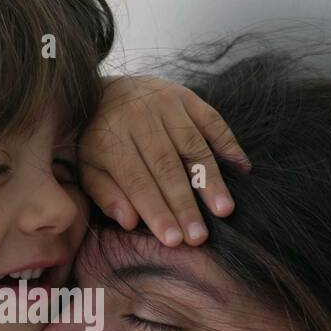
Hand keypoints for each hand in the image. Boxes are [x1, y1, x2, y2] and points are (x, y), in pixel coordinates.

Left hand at [79, 75, 251, 246]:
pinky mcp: (186, 96)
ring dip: (211, 179)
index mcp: (111, 139)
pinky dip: (229, 144)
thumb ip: (104, 194)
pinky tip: (242, 169)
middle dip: (185, 205)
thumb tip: (129, 221)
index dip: (157, 212)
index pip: (137, 182)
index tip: (173, 240)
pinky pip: (213, 121)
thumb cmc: (97, 140)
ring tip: (224, 210)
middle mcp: (140, 118)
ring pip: (193, 146)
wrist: (100, 90)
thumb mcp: (87, 167)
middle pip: (167, 167)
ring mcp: (166, 104)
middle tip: (200, 236)